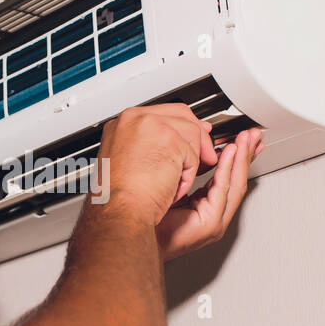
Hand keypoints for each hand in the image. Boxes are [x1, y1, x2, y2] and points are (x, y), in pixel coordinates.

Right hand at [95, 103, 218, 226]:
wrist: (119, 211)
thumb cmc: (119, 198)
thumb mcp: (126, 163)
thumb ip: (148, 146)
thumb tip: (174, 140)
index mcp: (123, 123)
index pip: (161, 114)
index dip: (181, 127)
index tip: (191, 138)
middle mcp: (135, 119)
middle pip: (181, 115)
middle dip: (198, 137)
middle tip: (205, 155)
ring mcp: (152, 126)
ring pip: (192, 133)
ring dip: (191, 160)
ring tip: (177, 181)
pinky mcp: (170, 140)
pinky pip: (193, 153)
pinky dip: (188, 175)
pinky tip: (174, 187)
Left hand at [154, 128, 263, 262]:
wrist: (134, 232)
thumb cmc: (145, 215)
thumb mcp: (171, 184)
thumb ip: (184, 170)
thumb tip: (191, 146)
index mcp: (203, 206)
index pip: (226, 177)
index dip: (237, 156)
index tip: (242, 138)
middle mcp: (212, 214)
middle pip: (236, 180)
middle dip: (246, 154)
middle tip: (253, 135)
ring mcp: (213, 220)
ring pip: (234, 184)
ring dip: (241, 158)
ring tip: (245, 140)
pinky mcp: (210, 223)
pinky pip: (222, 190)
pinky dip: (226, 169)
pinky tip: (228, 154)